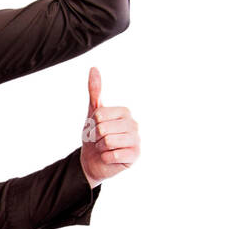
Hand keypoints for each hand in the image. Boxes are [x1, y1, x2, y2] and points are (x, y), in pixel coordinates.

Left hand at [79, 67, 139, 187]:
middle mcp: (133, 124)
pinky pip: (113, 155)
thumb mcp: (93, 112)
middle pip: (103, 128)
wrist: (93, 160)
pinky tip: (110, 157)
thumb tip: (94, 68)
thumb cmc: (95, 135)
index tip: (96, 128)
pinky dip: (106, 158)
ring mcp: (136, 140)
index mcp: (124, 112)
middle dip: (96, 137)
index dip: (92, 124)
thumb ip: (95, 91)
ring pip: (108, 141)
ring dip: (100, 148)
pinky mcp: (135, 155)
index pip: (99, 115)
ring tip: (105, 148)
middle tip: (99, 140)